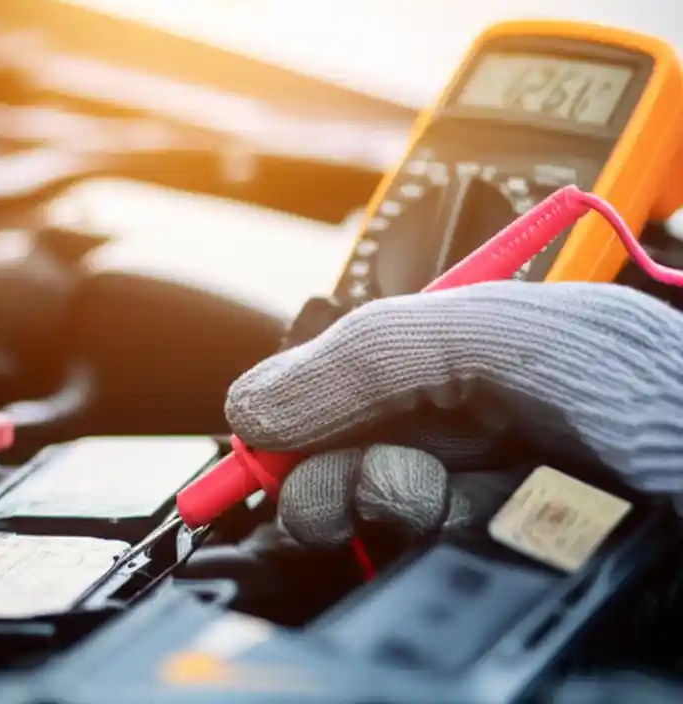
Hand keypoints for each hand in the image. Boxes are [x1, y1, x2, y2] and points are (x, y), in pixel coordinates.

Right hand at [225, 281, 682, 545]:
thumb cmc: (669, 399)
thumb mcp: (512, 334)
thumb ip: (373, 352)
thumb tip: (256, 401)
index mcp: (474, 346)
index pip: (346, 369)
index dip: (297, 401)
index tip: (260, 435)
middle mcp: (472, 418)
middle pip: (342, 442)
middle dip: (331, 461)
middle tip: (348, 474)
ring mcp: (486, 495)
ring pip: (368, 510)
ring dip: (373, 504)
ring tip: (426, 500)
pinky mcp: (498, 560)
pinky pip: (413, 561)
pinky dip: (409, 552)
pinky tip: (449, 537)